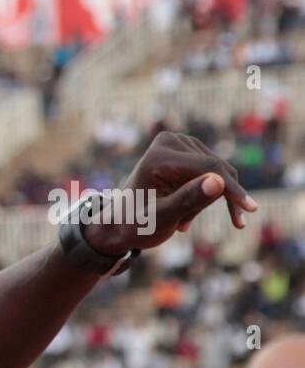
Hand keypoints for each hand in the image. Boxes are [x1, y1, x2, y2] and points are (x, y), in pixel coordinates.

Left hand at [81, 131, 257, 255]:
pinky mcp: (188, 153)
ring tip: (181, 222)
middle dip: (211, 200)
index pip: (208, 167)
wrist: (118, 224)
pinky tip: (187, 220)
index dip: (231, 189)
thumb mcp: (159, 220)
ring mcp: (180, 144)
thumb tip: (218, 182)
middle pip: (214, 170)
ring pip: (217, 174)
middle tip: (186, 226)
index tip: (250, 210)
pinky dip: (207, 197)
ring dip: (206, 202)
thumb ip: (187, 201)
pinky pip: (213, 175)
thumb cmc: (134, 225)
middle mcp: (171, 141)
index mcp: (159, 154)